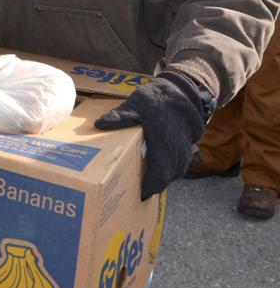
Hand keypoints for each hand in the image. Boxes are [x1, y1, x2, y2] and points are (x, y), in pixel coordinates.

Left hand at [94, 71, 211, 199]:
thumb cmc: (157, 99)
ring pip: (175, 172)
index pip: (159, 175)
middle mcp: (177, 150)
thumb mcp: (135, 104)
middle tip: (136, 193)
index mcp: (163, 144)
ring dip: (162, 179)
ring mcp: (184, 149)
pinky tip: (157, 171)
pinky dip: (169, 170)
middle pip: (167, 177)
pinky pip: (179, 165)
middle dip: (153, 186)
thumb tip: (100, 124)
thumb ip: (120, 116)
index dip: (150, 188)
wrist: (183, 91)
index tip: (139, 196)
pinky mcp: (186, 146)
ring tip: (144, 185)